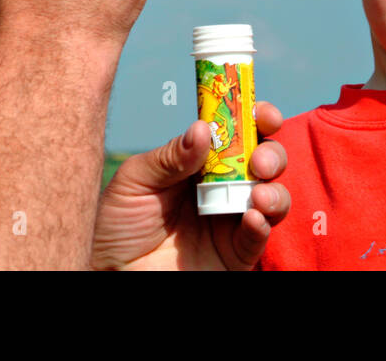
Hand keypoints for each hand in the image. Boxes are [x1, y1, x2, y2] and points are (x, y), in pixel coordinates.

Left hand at [91, 101, 289, 269]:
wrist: (111, 274)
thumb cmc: (116, 226)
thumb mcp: (134, 182)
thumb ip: (169, 157)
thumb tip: (203, 128)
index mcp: (197, 163)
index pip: (234, 134)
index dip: (253, 118)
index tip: (262, 112)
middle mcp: (219, 188)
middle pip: (261, 161)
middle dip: (270, 154)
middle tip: (259, 161)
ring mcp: (229, 222)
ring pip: (272, 198)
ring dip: (274, 191)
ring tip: (258, 195)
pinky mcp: (233, 256)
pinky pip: (258, 240)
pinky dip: (262, 227)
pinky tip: (253, 219)